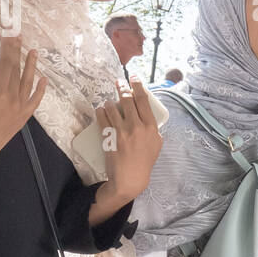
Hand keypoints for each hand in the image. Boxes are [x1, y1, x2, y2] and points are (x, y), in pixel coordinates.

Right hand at [0, 34, 47, 195]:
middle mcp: (12, 100)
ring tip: (34, 51)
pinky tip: (44, 80)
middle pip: (16, 70)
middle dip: (17, 51)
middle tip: (19, 34)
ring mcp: (19, 110)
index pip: (5, 64)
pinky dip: (40, 90)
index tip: (10, 32)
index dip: (7, 47)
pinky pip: (34, 101)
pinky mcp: (21, 119)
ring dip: (31, 66)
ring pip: (27, 83)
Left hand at [98, 77, 163, 202]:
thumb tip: (147, 115)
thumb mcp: (157, 145)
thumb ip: (153, 129)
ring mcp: (122, 132)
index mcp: (151, 127)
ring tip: (109, 102)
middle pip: (128, 100)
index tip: (134, 77)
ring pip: (113, 107)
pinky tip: (101, 110)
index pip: (144, 100)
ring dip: (110, 102)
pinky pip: (102, 118)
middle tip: (118, 82)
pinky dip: (100, 111)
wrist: (130, 179)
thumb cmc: (144, 162)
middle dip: (122, 87)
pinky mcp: (109, 137)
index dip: (138, 86)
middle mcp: (137, 127)